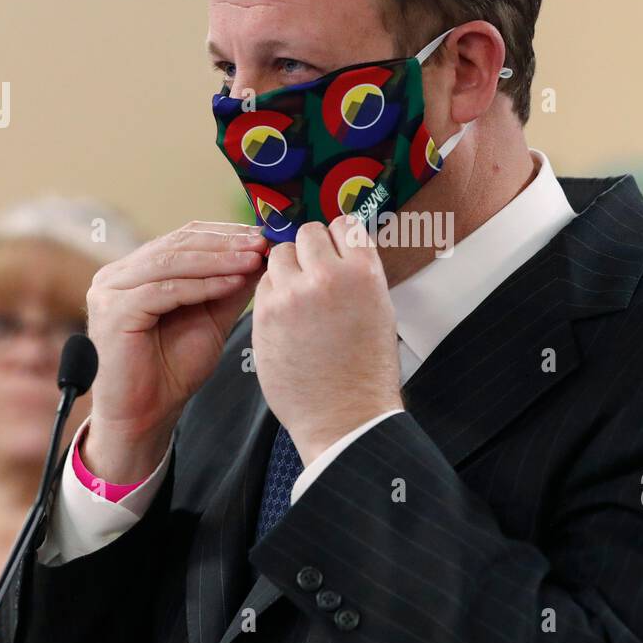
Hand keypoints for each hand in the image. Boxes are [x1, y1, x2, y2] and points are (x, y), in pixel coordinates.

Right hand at [83, 221, 266, 481]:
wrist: (146, 415)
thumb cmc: (173, 370)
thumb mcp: (211, 319)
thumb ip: (229, 286)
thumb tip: (260, 255)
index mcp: (135, 270)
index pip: (182, 237)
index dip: (223, 233)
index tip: (261, 236)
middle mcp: (117, 275)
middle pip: (177, 244)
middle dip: (225, 243)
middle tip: (261, 243)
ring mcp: (110, 290)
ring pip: (172, 262)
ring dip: (218, 259)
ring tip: (253, 259)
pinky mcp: (113, 311)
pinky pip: (165, 290)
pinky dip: (202, 285)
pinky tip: (232, 283)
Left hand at [252, 216, 402, 466]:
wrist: (344, 417)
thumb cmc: (366, 370)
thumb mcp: (379, 310)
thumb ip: (357, 274)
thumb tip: (339, 248)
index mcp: (363, 273)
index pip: (343, 225)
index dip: (338, 238)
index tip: (335, 249)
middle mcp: (326, 277)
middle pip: (307, 234)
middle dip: (310, 250)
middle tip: (315, 275)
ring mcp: (292, 296)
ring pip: (279, 256)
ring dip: (288, 269)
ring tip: (299, 298)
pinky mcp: (265, 315)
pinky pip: (264, 285)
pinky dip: (273, 294)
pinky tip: (286, 317)